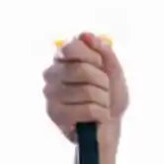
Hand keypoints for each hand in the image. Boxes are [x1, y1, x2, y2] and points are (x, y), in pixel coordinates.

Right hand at [43, 32, 128, 148]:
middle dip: (102, 82)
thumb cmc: (109, 97)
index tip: (100, 66)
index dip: (93, 57)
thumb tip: (86, 35)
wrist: (110, 127)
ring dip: (103, 100)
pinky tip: (97, 118)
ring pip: (87, 91)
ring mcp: (51, 95)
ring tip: (100, 105)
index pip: (72, 47)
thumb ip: (103, 51)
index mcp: (63, 59)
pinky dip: (101, 114)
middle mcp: (51, 74)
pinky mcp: (55, 115)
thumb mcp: (113, 70)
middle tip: (104, 90)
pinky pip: (87, 109)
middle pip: (81, 69)